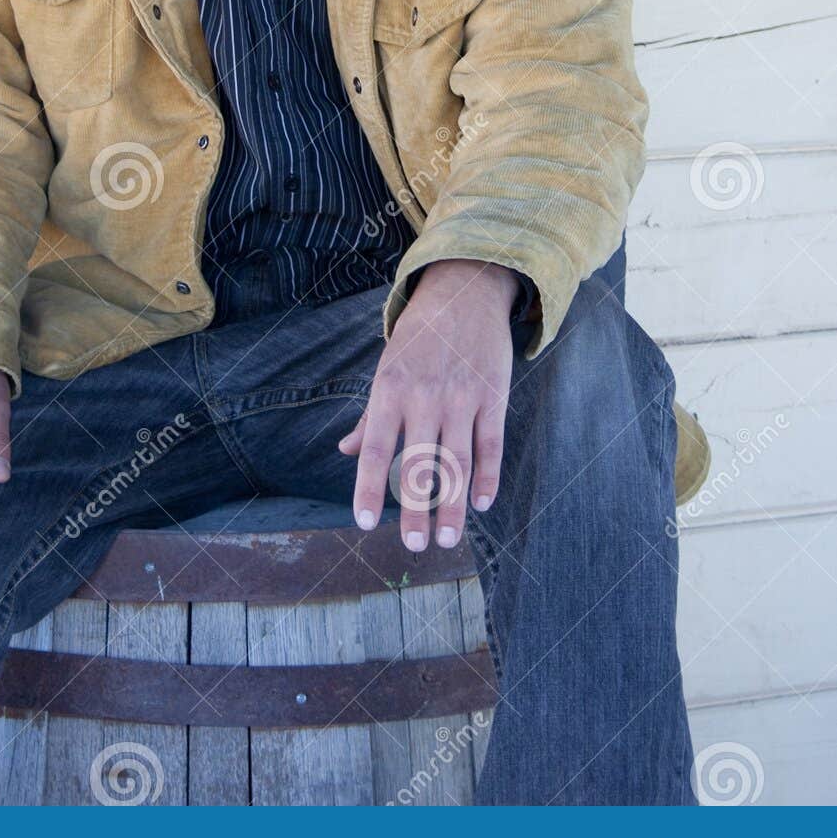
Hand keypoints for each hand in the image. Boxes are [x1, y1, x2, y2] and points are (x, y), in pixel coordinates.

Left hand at [337, 260, 515, 548]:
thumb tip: (345, 452)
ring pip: (458, 461)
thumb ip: (371, 416)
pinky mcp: (493, 395)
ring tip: (448, 539)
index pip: (376, 449)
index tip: (365, 524)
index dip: (369, 488)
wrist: (464, 290)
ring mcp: (461, 397)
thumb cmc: (419, 338)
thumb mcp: (387, 370)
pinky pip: (491, 443)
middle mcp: (425, 396)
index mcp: (390, 391)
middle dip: (416, 509)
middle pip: (419, 463)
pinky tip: (481, 503)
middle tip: (414, 546)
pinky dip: (488, 476)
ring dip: (454, 504)